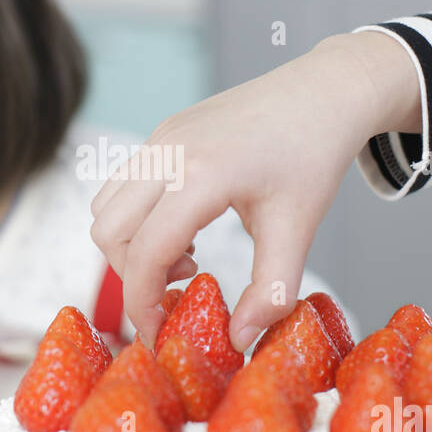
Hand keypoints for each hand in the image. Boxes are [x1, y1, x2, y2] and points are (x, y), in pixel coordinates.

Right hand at [90, 29, 421, 351]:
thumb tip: (239, 340)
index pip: (145, 254)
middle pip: (109, 232)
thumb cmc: (313, 156)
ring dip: (133, 245)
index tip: (161, 332)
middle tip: (181, 290)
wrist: (324, 92)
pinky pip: (123, 184)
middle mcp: (168, 152)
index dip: (144, 304)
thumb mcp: (297, 230)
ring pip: (106, 207)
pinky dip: (140, 218)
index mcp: (201, 176)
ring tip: (188, 256)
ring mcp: (161, 137)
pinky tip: (187, 226)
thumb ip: (270, 292)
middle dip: (133, 275)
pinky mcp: (163, 132)